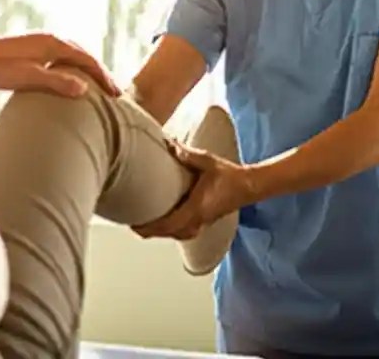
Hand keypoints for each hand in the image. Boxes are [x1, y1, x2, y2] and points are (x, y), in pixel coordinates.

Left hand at [0, 33, 121, 97]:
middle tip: (114, 92)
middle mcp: (50, 38)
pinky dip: (73, 66)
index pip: (87, 60)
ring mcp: (41, 41)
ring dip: (86, 69)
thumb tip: (84, 88)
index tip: (116, 94)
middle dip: (99, 73)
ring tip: (97, 86)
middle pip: (83, 55)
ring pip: (72, 54)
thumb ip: (57, 83)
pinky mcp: (32, 47)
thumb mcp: (30, 78)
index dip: (104, 77)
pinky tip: (70, 78)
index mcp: (54, 44)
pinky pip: (61, 55)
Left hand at [132, 141, 255, 240]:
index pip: (167, 225)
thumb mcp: (206, 161)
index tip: (133, 224)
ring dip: (158, 231)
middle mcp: (197, 220)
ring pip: (173, 235)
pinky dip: (168, 230)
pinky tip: (161, 224)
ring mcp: (201, 224)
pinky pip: (181, 233)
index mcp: (196, 208)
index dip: (148, 227)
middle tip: (130, 220)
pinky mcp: (203, 223)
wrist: (248, 187)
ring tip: (142, 223)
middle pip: (166, 233)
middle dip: (148, 230)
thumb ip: (185, 154)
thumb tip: (166, 142)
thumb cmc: (229, 175)